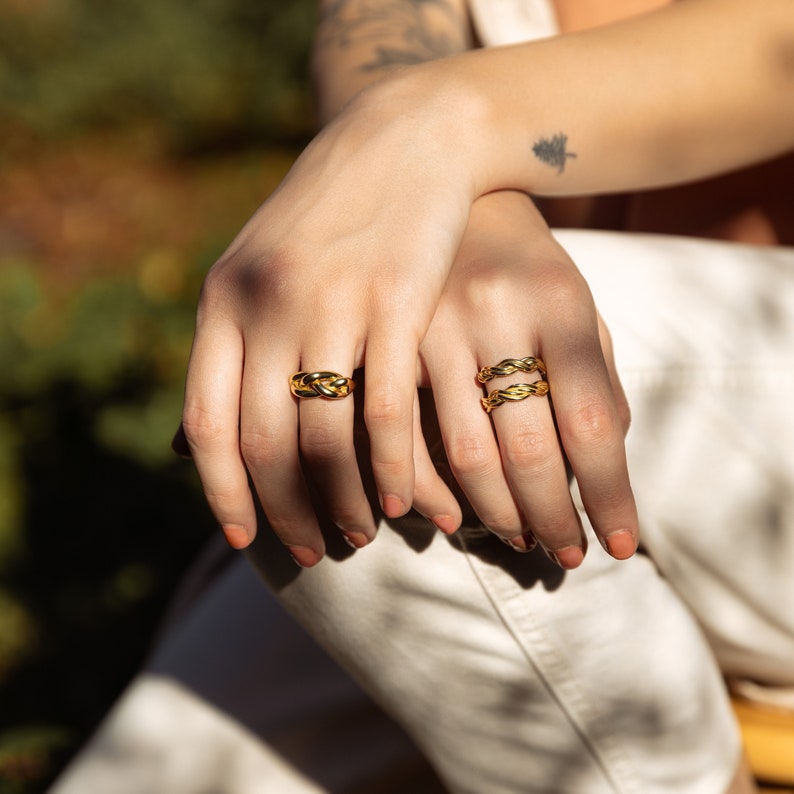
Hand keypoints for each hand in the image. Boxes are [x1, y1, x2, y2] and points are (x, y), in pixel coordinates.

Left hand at [178, 88, 474, 564]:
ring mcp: (331, 301)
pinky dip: (391, 468)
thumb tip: (199, 434)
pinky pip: (384, 410)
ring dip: (341, 500)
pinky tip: (403, 501)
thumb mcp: (262, 268)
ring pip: (325, 436)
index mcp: (225, 301)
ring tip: (358, 532)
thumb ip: (235, 343)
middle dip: (286, 511)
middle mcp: (268, 304)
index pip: (206, 421)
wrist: (401, 139)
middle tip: (314, 550)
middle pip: (264, 441)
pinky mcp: (396, 300)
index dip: (222, 490)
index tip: (243, 537)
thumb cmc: (332, 218)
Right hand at [418, 191, 637, 566]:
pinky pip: (403, 437)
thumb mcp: (575, 305)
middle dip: (550, 519)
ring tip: (519, 540)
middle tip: (565, 557)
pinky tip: (449, 519)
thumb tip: (598, 472)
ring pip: (464, 453)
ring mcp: (432, 328)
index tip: (621, 547)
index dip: (609, 494)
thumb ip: (594, 379)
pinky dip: (426, 492)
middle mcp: (495, 313)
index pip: (591, 422)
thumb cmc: (525, 264)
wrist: (447, 197)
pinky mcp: (387, 343)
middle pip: (527, 448)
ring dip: (494, 516)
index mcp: (558, 302)